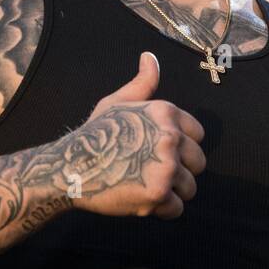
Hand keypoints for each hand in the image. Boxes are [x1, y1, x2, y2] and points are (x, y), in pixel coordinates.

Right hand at [60, 52, 205, 218]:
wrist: (69, 168)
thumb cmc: (95, 134)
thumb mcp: (118, 102)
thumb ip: (142, 83)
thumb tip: (150, 57)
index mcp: (166, 113)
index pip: (199, 135)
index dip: (183, 146)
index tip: (163, 151)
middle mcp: (170, 138)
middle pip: (199, 163)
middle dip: (181, 171)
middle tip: (155, 173)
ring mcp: (165, 167)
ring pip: (190, 188)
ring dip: (172, 192)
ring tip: (148, 187)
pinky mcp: (157, 195)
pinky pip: (177, 209)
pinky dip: (162, 211)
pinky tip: (143, 201)